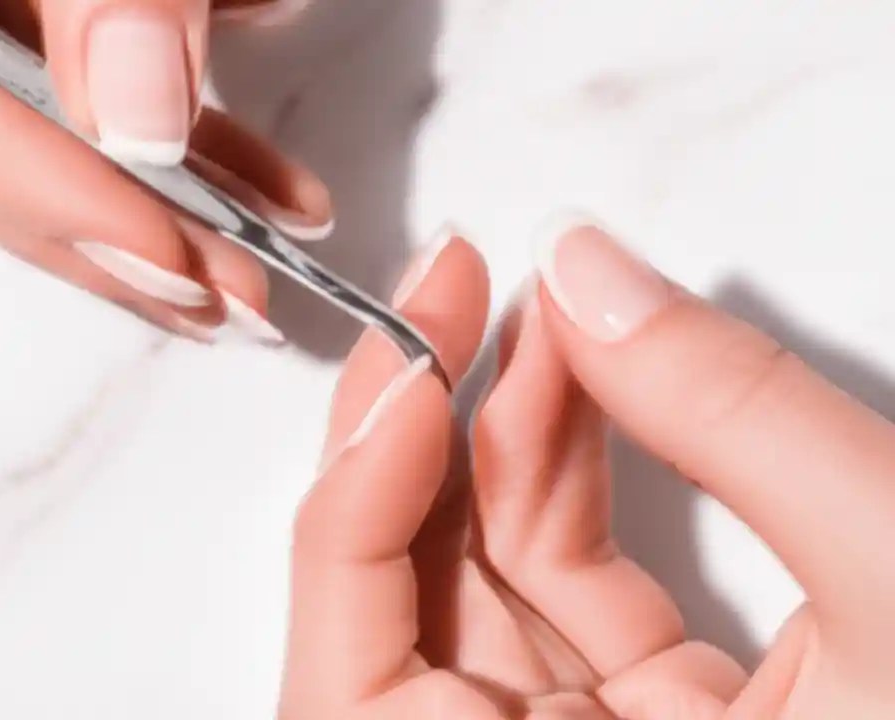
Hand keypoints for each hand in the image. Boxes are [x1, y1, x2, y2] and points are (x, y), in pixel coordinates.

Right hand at [0, 0, 329, 341]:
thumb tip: (138, 120)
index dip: (39, 190)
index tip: (167, 260)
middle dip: (111, 233)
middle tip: (230, 305)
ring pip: (28, 133)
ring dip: (157, 205)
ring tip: (259, 263)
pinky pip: (66, 92)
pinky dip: (175, 135)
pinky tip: (260, 178)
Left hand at [281, 219, 894, 717]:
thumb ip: (741, 426)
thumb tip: (591, 273)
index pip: (357, 695)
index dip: (351, 515)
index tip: (412, 365)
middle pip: (407, 611)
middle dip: (422, 433)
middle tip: (461, 292)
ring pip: (482, 583)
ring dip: (499, 433)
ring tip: (544, 313)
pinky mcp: (660, 714)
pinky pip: (563, 586)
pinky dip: (562, 475)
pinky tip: (583, 378)